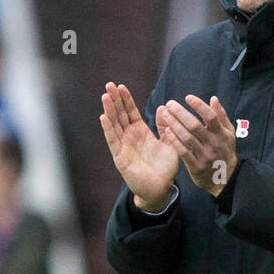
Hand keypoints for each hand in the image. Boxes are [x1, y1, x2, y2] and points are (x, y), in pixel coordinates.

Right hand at [100, 82, 178, 211]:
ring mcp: (123, 147)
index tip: (121, 86)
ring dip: (109, 110)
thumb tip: (163, 108)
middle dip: (115, 100)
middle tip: (109, 84)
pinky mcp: (120, 157)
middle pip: (120, 115)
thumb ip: (166, 127)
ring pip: (115, 125)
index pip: (131, 112)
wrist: (160, 189)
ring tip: (105, 96)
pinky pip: (113, 141)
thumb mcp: (170, 144)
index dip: (126, 99)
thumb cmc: (165, 169)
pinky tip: (104, 117)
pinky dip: (108, 129)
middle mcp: (130, 137)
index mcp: (141, 132)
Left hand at [156, 96, 237, 196]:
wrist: (226, 178)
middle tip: (170, 104)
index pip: (211, 117)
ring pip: (187, 138)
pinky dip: (175, 141)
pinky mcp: (196, 166)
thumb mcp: (228, 134)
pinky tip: (167, 131)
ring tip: (165, 114)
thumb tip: (214, 99)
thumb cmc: (225, 151)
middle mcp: (213, 144)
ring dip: (174, 124)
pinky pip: (183, 152)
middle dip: (180, 113)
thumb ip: (221, 116)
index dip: (199, 106)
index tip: (188, 97)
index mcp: (221, 134)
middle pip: (195, 126)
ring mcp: (204, 156)